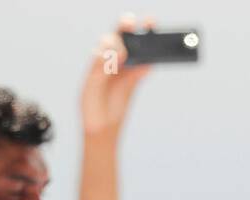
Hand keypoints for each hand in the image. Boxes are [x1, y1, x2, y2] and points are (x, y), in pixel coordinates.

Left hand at [81, 16, 153, 140]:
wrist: (101, 127)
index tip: (120, 55)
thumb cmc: (92, 105)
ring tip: (151, 26)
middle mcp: (111, 60)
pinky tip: (158, 56)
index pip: (107, 41)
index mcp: (98, 58)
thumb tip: (119, 50)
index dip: (115, 43)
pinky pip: (145, 66)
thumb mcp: (92, 85)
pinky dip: (152, 60)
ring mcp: (125, 68)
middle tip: (139, 21)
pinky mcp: (135, 79)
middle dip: (129, 26)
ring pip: (137, 48)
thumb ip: (102, 66)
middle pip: (122, 37)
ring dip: (146, 37)